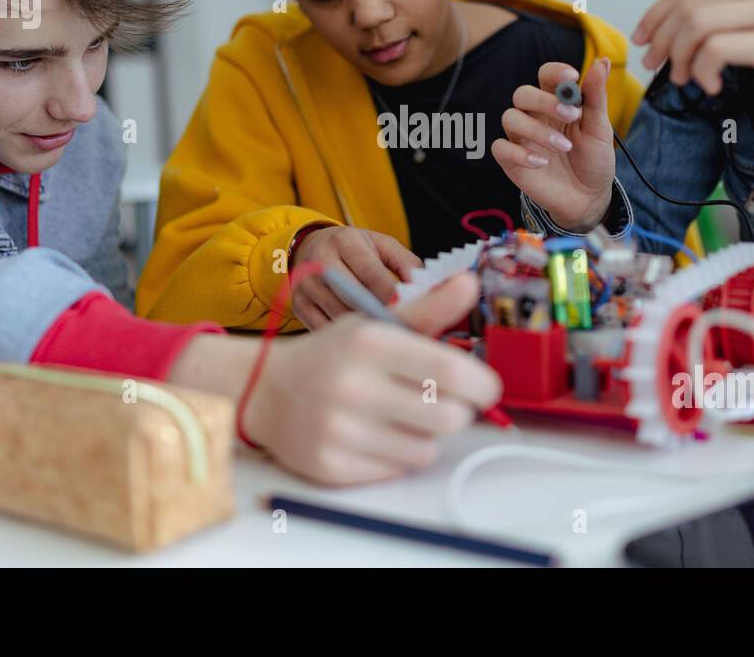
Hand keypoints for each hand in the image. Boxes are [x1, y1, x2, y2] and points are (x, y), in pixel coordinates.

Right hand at [244, 273, 502, 484]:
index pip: (450, 371)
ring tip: (405, 416)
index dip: (482, 384)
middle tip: (444, 402)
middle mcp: (352, 386)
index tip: (485, 387)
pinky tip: (378, 436)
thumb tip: (470, 283)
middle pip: (448, 416)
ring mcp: (339, 430)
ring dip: (427, 434)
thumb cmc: (336, 356)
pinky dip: (398, 455)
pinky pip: (397, 469)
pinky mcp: (331, 466)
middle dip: (457, 410)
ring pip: (427, 448)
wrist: (267, 391)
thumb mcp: (377, 324)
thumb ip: (429, 309)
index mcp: (369, 343)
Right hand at [292, 226, 421, 329]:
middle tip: (404, 332)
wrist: (310, 247)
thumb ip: (406, 264)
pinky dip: (345, 339)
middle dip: (380, 316)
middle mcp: (320, 262)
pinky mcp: (298, 306)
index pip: (371, 274)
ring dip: (364, 331)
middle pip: (353, 298)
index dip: (393, 296)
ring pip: (339, 317)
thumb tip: (425, 290)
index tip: (413, 314)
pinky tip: (362, 342)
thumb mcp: (381, 246)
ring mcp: (305, 286)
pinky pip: (324, 329)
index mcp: (344, 241)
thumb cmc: (355, 250)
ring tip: (388, 340)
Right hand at [491, 58, 615, 230]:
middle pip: (522, 93)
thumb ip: (596, 97)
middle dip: (544, 101)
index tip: (571, 76)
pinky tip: (542, 162)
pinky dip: (519, 153)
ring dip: (537, 130)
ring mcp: (521, 138)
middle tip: (571, 116)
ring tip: (564, 147)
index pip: (545, 76)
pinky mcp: (512, 161)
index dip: (554, 72)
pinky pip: (501, 148)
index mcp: (556, 102)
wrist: (589, 198)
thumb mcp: (600, 129)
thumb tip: (602, 62)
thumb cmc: (593, 159)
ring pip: (510, 118)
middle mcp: (535, 116)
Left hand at [632, 0, 753, 104]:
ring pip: (693, 27)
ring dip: (679, 58)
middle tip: (655, 65)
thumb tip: (680, 26)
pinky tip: (710, 85)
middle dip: (660, 39)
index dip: (656, 14)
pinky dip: (701, 71)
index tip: (644, 38)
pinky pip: (714, 52)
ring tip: (685, 79)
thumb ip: (735, 3)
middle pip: (683, 6)